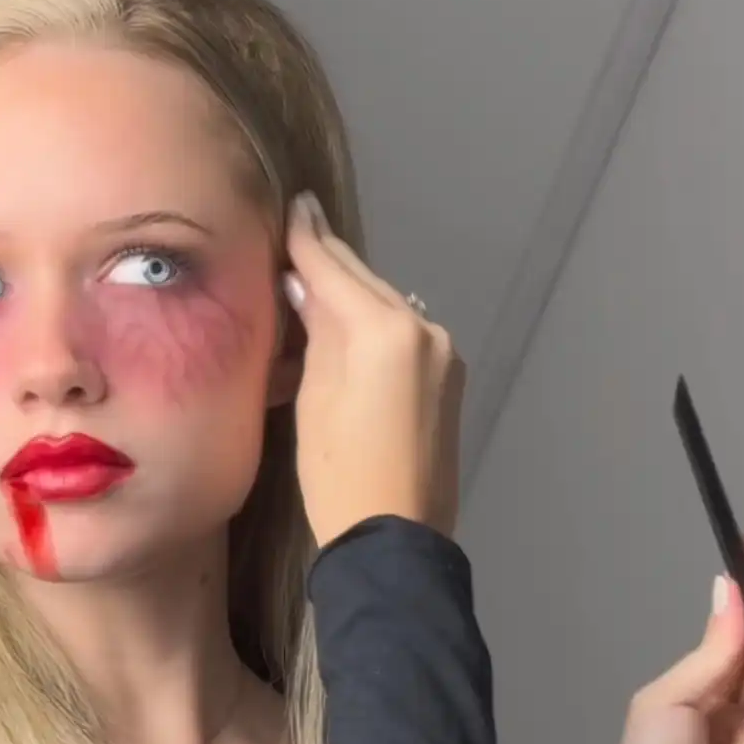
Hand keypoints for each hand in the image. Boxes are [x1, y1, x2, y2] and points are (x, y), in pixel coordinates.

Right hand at [283, 191, 464, 548]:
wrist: (395, 540)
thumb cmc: (338, 474)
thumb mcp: (313, 397)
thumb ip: (315, 332)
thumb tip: (305, 289)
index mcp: (385, 329)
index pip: (333, 269)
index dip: (307, 237)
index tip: (293, 203)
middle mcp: (424, 329)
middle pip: (366, 282)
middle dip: (330, 260)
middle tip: (300, 227)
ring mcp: (444, 355)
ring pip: (387, 308)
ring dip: (352, 295)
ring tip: (314, 280)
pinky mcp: (449, 381)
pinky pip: (404, 337)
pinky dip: (374, 326)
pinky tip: (348, 328)